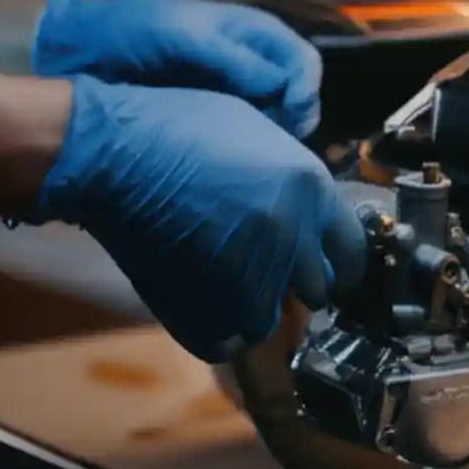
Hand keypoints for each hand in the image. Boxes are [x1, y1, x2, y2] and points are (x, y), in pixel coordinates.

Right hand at [28, 76, 365, 362]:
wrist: (113, 155)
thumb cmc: (181, 128)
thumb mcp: (262, 135)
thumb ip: (296, 180)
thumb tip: (310, 209)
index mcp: (312, 191)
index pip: (355, 250)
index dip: (339, 259)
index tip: (326, 262)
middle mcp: (294, 240)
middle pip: (321, 287)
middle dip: (298, 280)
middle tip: (268, 267)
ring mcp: (254, 280)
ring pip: (276, 318)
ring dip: (258, 306)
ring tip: (226, 279)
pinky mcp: (209, 310)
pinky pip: (232, 341)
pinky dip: (220, 329)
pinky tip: (204, 301)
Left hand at [31, 0, 321, 138]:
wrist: (82, 55)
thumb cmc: (133, 32)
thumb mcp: (182, 38)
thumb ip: (232, 60)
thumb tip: (280, 89)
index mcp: (256, 35)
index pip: (305, 63)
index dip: (305, 89)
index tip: (289, 114)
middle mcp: (257, 65)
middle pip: (300, 98)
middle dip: (294, 120)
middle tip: (272, 141)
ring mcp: (240, 97)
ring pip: (281, 124)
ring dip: (276, 140)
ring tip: (253, 156)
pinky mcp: (221, 124)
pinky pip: (252, 140)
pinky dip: (252, 152)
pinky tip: (238, 162)